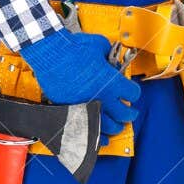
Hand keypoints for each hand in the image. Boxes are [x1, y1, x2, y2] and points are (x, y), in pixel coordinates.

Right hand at [20, 29, 139, 140]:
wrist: (50, 54)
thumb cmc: (73, 48)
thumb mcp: (99, 45)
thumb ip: (109, 55)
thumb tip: (110, 58)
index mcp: (112, 82)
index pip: (133, 94)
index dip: (133, 92)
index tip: (131, 92)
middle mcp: (102, 98)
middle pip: (124, 115)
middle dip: (130, 114)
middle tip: (130, 113)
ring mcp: (86, 107)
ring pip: (108, 127)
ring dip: (115, 127)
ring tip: (116, 125)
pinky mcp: (72, 111)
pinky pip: (87, 130)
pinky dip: (96, 136)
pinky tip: (100, 138)